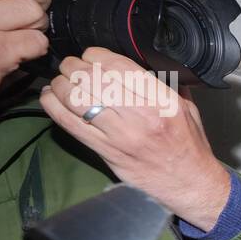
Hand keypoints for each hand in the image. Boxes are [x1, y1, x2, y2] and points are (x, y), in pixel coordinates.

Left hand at [38, 48, 232, 230]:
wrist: (189, 184)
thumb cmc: (189, 145)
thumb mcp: (187, 108)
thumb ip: (164, 85)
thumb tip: (138, 66)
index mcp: (162, 101)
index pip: (119, 66)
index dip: (96, 55)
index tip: (92, 56)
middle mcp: (140, 116)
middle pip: (92, 78)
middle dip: (74, 66)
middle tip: (71, 66)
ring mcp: (120, 135)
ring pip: (76, 98)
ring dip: (61, 84)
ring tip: (61, 81)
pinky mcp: (105, 151)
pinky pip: (69, 123)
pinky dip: (53, 105)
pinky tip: (51, 97)